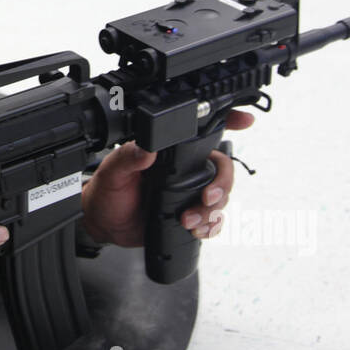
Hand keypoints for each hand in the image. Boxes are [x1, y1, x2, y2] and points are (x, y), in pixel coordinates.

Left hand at [80, 110, 254, 246]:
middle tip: (206, 198)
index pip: (202, 133)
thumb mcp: (113, 171)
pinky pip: (214, 221)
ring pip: (221, 197)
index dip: (228, 122)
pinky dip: (211, 227)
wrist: (105, 223)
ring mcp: (189, 193)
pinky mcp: (190, 215)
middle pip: (222, 170)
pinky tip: (196, 230)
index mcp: (170, 152)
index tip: (244, 119)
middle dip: (222, 185)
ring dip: (211, 211)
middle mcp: (185, 170)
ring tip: (188, 220)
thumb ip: (128, 157)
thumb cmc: (108, 191)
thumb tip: (146, 149)